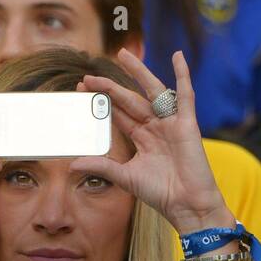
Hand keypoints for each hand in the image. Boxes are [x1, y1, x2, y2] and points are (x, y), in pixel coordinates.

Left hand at [70, 50, 229, 233]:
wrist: (188, 206)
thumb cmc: (161, 193)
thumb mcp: (126, 178)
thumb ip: (102, 167)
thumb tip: (73, 164)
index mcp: (142, 138)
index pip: (118, 114)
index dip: (101, 101)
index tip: (82, 89)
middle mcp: (155, 127)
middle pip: (130, 99)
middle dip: (110, 87)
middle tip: (90, 76)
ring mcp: (171, 124)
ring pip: (152, 91)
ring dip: (139, 72)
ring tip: (123, 55)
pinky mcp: (187, 124)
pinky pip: (185, 96)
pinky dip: (183, 75)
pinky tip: (177, 56)